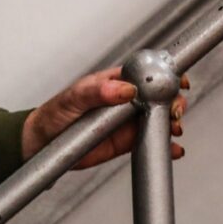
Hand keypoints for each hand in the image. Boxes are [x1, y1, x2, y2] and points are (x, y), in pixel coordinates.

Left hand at [20, 65, 188, 167]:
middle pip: (159, 96)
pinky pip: (150, 143)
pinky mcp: (126, 143)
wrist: (43, 143)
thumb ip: (98, 91)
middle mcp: (125, 100)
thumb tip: (125, 88)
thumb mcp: (74, 97)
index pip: (146, 73)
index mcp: (114, 82)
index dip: (165, 75)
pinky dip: (165, 147)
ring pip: (159, 119)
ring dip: (172, 123)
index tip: (179, 80)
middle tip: (175, 110)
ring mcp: (127, 122)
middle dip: (173, 101)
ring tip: (174, 129)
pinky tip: (173, 150)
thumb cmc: (56, 112)